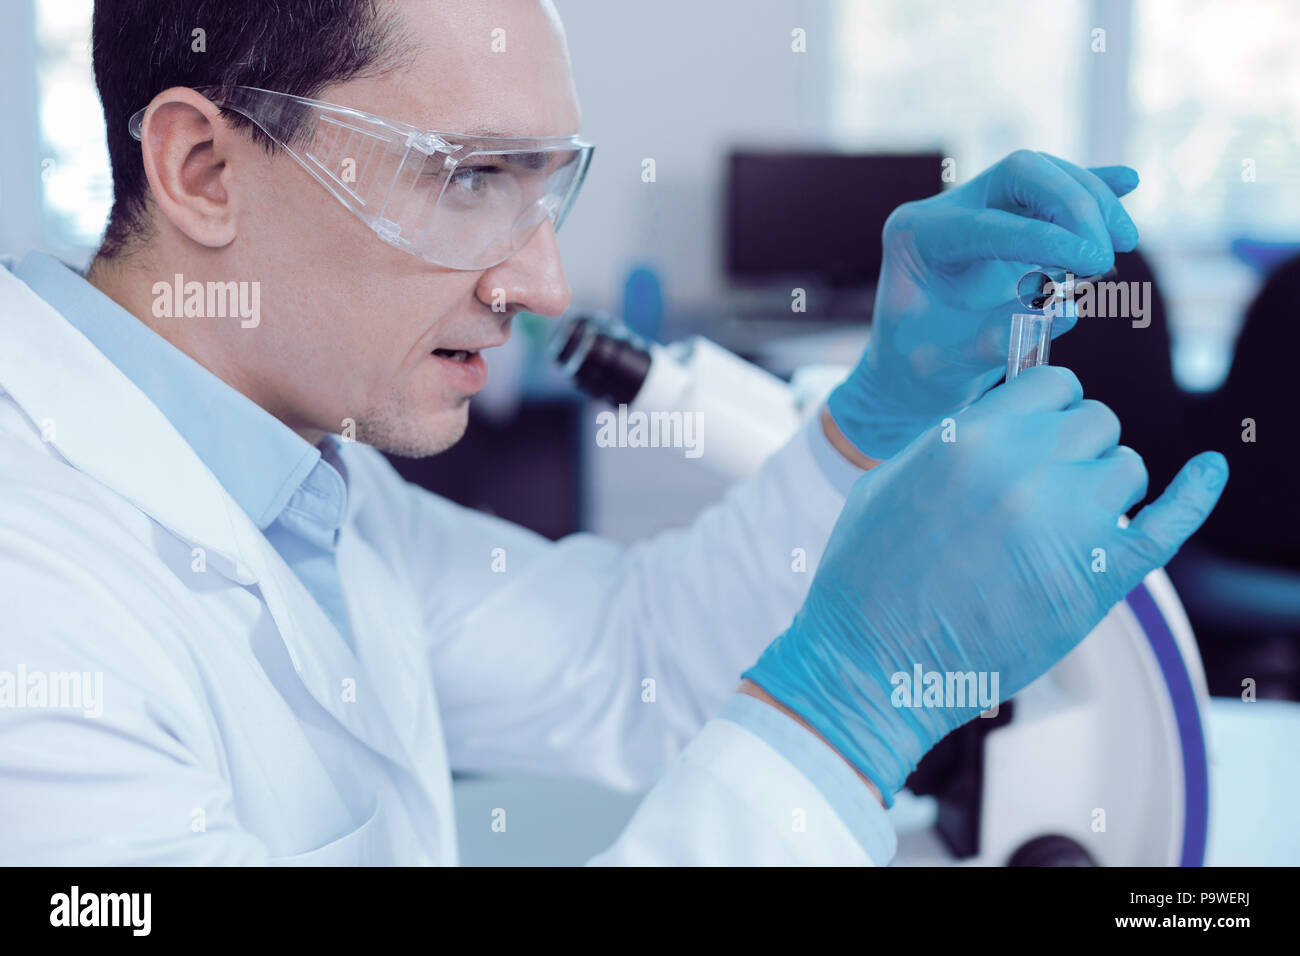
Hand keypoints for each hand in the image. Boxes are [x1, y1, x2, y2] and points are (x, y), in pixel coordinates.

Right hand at [745, 366, 1226, 803]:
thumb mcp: (892, 476)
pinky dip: (1195, 493)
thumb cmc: (867, 570)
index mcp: (972, 438)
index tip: (1038, 434)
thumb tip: (1008, 412)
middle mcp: (1026, 469)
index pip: (1054, 384)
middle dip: (1074, 447)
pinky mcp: (1098, 578)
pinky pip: (1168, 521)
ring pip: (1127, 467)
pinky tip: (1210, 472)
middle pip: (1096, 421)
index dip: (1048, 408)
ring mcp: (1068, 524)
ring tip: (1060, 521)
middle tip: (1041, 486)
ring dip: (1102, 485)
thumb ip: (955, 435)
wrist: (872, 660)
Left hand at [828, 150, 1140, 459]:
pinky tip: (1128, 182)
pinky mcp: (1009, 217)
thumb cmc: (922, 369)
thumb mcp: (952, 362)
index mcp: (918, 237)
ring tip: (1122, 243)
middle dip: (1074, 204)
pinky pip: (1053, 192)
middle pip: (1022, 172)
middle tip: (1108, 254)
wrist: (910, 371)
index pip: (989, 223)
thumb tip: (1063, 310)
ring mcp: (978, 207)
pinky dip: (1091, 189)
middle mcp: (947, 210)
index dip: (1047, 238)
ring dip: (1092, 203)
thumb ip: (1000, 337)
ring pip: (1045, 176)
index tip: (1095, 261)